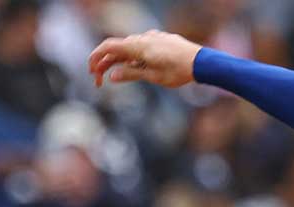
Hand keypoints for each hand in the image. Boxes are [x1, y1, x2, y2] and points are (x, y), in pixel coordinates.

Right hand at [87, 29, 202, 87]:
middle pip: (117, 48)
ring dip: (119, 61)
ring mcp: (153, 38)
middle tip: (99, 81)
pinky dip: (134, 57)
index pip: (108, 47)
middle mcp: (143, 38)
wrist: (202, 62)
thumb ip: (131, 74)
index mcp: (138, 46)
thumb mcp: (153, 76)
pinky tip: (138, 67)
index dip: (95, 58)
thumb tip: (111, 76)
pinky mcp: (161, 40)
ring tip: (118, 76)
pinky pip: (142, 46)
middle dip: (105, 64)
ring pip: (129, 47)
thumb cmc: (178, 71)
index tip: (91, 72)